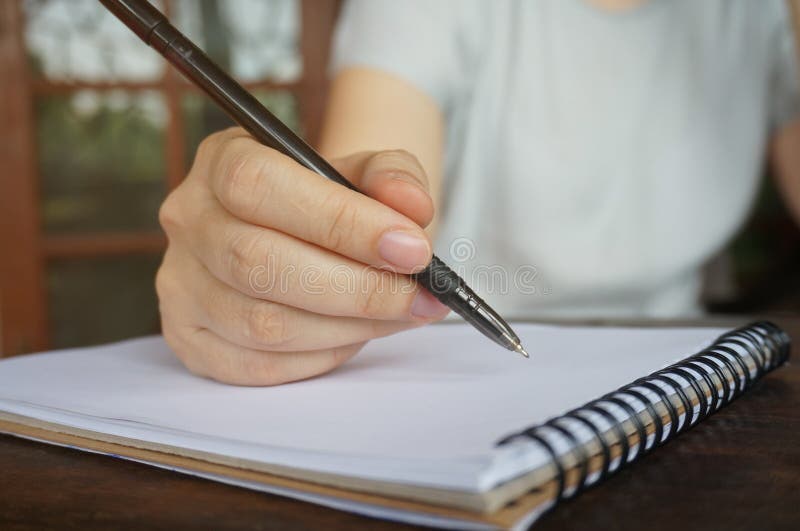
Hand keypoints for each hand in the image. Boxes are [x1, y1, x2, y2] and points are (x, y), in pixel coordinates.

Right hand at [156, 128, 448, 385]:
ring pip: (261, 323)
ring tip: (399, 315)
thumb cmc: (328, 203)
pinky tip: (355, 334)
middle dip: (356, 287)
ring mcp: (181, 285)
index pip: (260, 186)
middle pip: (258, 262)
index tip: (411, 248)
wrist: (296, 235)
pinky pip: (257, 365)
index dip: (340, 222)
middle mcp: (189, 220)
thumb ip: (392, 177)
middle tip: (418, 296)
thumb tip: (412, 207)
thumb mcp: (364, 172)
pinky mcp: (191, 339)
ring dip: (347, 327)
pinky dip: (320, 356)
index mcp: (222, 161)